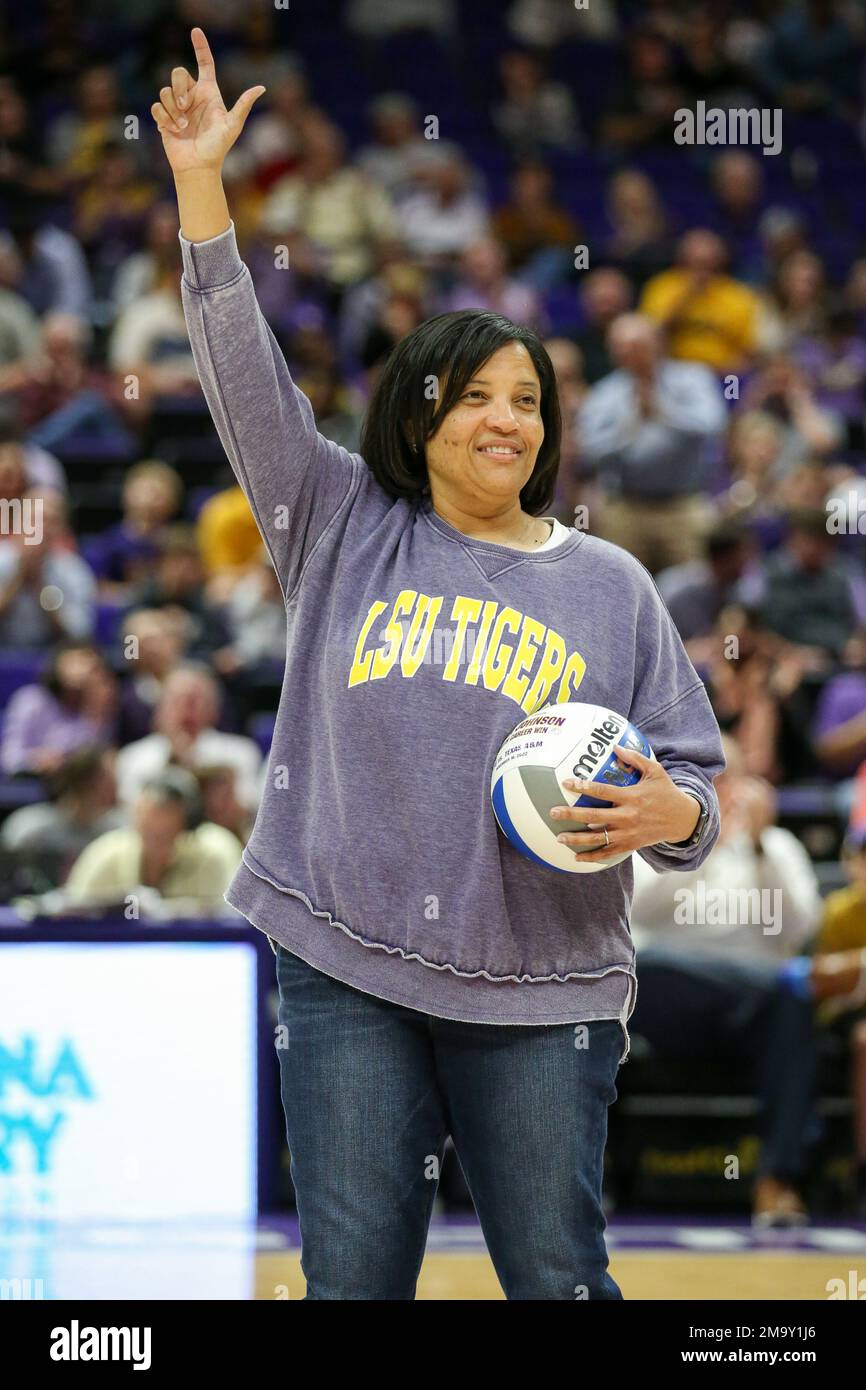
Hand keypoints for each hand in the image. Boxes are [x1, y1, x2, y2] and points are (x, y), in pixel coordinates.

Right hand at [150, 27, 264, 175]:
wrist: (199, 166)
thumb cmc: (218, 147)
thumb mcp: (233, 125)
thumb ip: (244, 105)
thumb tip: (261, 87)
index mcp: (208, 93)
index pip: (204, 63)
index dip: (200, 46)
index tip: (195, 30)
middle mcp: (192, 96)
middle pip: (177, 72)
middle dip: (179, 87)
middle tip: (185, 107)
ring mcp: (176, 106)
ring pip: (165, 90)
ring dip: (172, 108)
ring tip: (183, 125)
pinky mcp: (164, 117)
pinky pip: (157, 106)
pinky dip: (164, 118)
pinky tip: (174, 130)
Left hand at [549, 743, 701, 863]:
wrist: (683, 819)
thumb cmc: (666, 792)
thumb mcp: (655, 771)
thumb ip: (635, 758)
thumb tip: (615, 746)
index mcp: (632, 796)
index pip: (603, 791)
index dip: (584, 786)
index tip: (567, 783)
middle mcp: (628, 816)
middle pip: (594, 817)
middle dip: (572, 815)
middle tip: (553, 812)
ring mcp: (629, 833)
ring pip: (598, 839)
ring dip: (577, 839)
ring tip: (559, 838)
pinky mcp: (631, 845)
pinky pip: (608, 853)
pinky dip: (592, 857)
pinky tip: (576, 857)